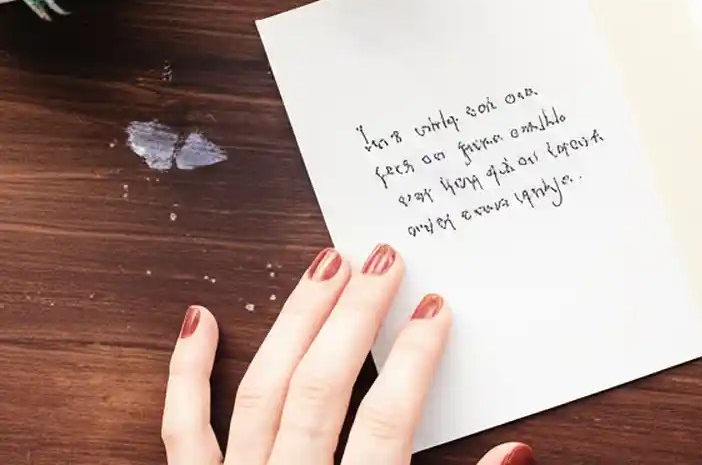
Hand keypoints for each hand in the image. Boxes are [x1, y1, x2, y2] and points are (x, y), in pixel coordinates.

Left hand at [162, 243, 533, 464]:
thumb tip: (519, 453)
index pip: (387, 421)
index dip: (415, 359)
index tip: (437, 309)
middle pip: (323, 388)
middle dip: (356, 315)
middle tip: (383, 258)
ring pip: (262, 391)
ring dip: (294, 321)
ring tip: (323, 265)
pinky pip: (182, 430)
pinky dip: (186, 372)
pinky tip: (200, 318)